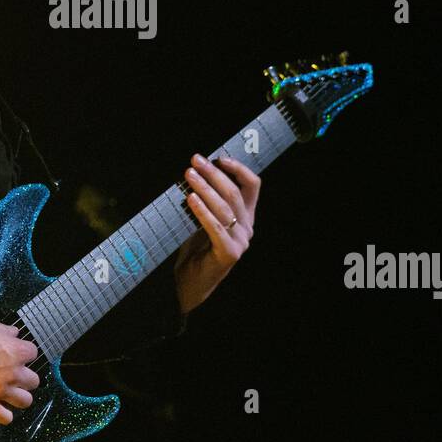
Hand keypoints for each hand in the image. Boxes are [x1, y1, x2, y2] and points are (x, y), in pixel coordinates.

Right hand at [0, 318, 40, 424]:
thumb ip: (5, 331)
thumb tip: (14, 333)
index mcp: (17, 352)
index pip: (33, 354)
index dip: (25, 354)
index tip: (18, 355)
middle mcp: (14, 373)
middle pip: (34, 381)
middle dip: (26, 378)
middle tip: (16, 376)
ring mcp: (1, 390)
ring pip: (25, 401)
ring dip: (20, 397)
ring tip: (12, 394)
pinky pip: (4, 418)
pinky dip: (5, 415)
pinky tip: (1, 409)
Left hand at [174, 153, 260, 314]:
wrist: (191, 283)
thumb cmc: (195, 248)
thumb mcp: (204, 219)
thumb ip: (207, 199)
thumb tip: (196, 171)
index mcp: (245, 217)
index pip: (252, 186)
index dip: (238, 169)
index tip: (219, 157)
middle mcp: (247, 227)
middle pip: (234, 193)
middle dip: (214, 174)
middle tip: (196, 161)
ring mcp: (240, 241)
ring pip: (224, 208)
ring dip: (205, 188)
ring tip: (189, 175)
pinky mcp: (229, 253)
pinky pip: (215, 227)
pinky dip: (202, 211)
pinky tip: (190, 199)